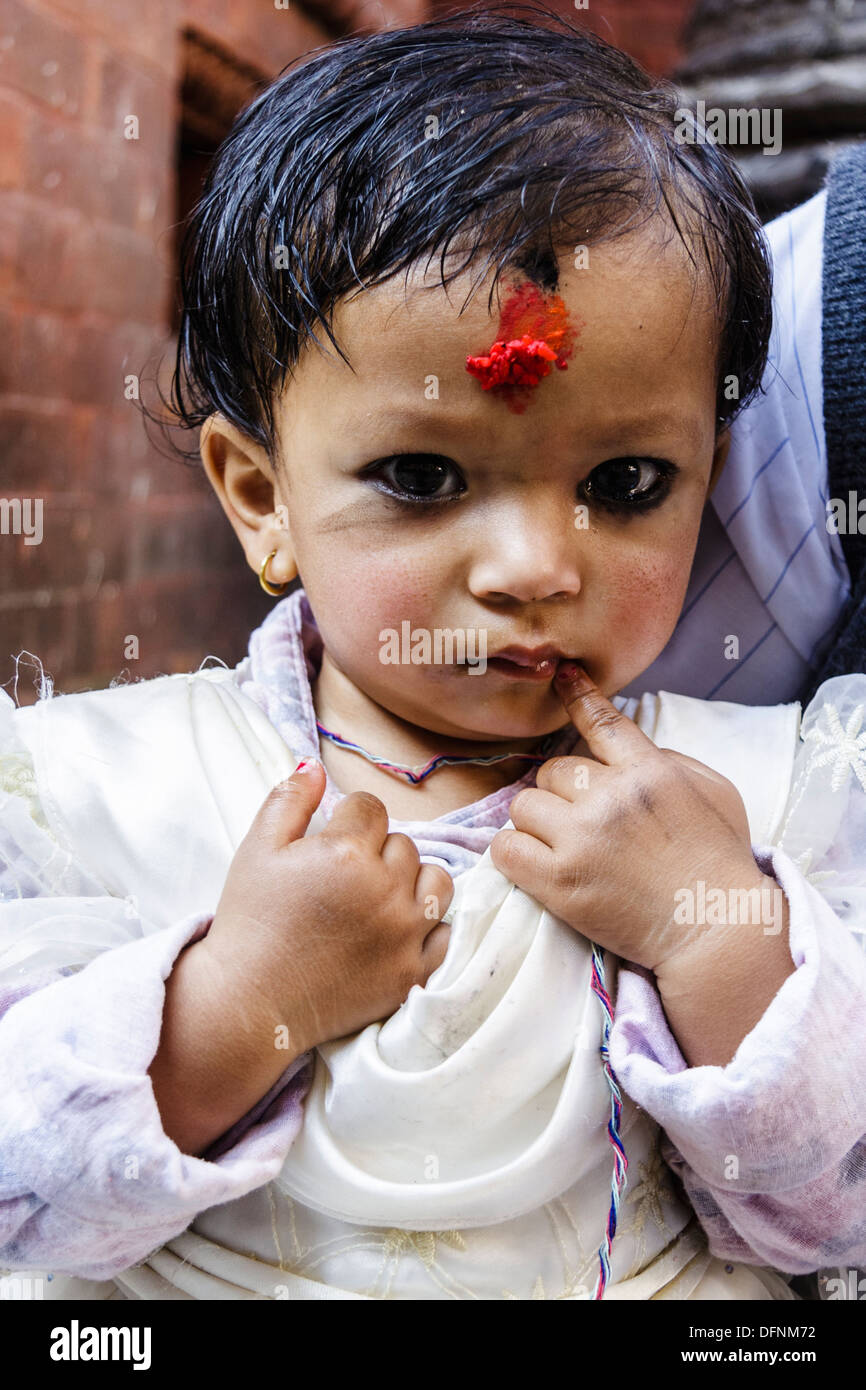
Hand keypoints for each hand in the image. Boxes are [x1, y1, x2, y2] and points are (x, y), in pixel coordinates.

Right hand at [203, 761, 453, 1052]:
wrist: (249, 1003)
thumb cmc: (249, 921)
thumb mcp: (257, 850)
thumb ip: (288, 800)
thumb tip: (315, 765)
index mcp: (347, 853)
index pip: (371, 808)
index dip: (348, 820)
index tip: (329, 842)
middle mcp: (385, 890)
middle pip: (403, 843)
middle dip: (377, 851)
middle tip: (343, 877)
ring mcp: (404, 934)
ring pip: (435, 881)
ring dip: (411, 882)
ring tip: (378, 897)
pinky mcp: (413, 973)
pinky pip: (444, 933)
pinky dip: (427, 928)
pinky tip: (395, 930)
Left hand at [490, 663, 769, 971]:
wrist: (717, 930)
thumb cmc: (719, 861)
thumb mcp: (714, 792)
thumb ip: (668, 760)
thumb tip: (623, 749)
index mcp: (650, 771)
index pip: (602, 721)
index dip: (577, 694)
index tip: (560, 674)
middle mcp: (611, 797)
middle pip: (552, 770)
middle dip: (562, 793)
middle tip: (584, 822)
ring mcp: (582, 838)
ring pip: (524, 805)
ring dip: (537, 823)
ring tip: (563, 845)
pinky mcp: (559, 881)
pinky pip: (506, 848)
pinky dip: (514, 853)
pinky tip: (536, 864)